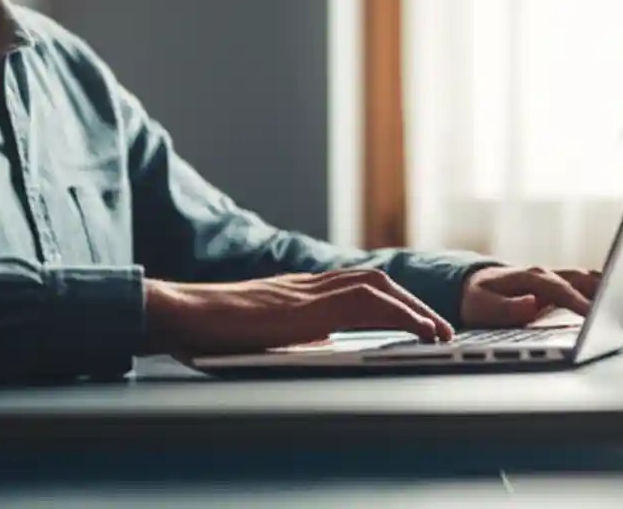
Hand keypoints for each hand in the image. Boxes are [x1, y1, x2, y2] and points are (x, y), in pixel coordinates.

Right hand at [141, 269, 454, 355]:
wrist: (182, 315)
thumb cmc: (212, 330)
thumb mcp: (265, 331)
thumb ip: (296, 330)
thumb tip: (325, 341)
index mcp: (300, 291)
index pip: (359, 286)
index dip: (394, 301)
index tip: (419, 320)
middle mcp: (308, 285)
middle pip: (375, 281)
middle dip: (413, 304)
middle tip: (440, 329)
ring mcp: (306, 291)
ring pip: (376, 286)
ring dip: (413, 308)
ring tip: (437, 333)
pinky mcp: (304, 306)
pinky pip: (363, 302)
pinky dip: (397, 314)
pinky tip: (415, 331)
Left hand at [460, 266, 600, 327]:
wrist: (471, 286)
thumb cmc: (477, 299)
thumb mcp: (482, 307)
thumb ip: (506, 308)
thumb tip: (532, 305)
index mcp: (530, 277)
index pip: (561, 290)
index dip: (579, 302)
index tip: (596, 316)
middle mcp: (546, 274)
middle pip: (582, 279)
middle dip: (606, 292)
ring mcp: (555, 277)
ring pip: (589, 279)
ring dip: (611, 289)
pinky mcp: (561, 286)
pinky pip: (587, 286)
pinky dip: (606, 291)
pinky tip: (621, 303)